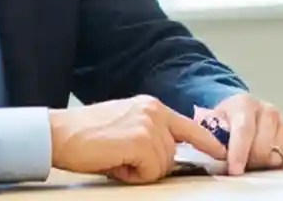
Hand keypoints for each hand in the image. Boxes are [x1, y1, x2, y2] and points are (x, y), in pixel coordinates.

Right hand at [48, 95, 227, 183]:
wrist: (60, 133)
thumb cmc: (87, 135)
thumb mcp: (126, 125)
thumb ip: (149, 134)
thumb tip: (166, 156)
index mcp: (152, 106)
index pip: (189, 127)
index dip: (207, 143)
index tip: (222, 153)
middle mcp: (155, 112)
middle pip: (173, 154)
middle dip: (150, 165)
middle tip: (122, 159)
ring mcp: (150, 126)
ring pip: (163, 165)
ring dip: (140, 171)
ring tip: (116, 158)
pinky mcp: (141, 141)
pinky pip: (151, 172)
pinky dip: (133, 175)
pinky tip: (115, 163)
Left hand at [210, 93, 282, 174]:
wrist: (238, 113)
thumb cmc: (224, 123)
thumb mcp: (210, 125)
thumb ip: (210, 137)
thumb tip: (210, 152)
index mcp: (244, 104)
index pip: (244, 130)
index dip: (239, 152)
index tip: (235, 170)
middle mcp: (267, 110)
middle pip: (263, 147)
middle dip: (250, 162)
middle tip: (240, 165)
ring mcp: (282, 120)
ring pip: (278, 154)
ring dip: (264, 164)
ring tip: (251, 160)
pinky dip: (279, 164)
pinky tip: (266, 161)